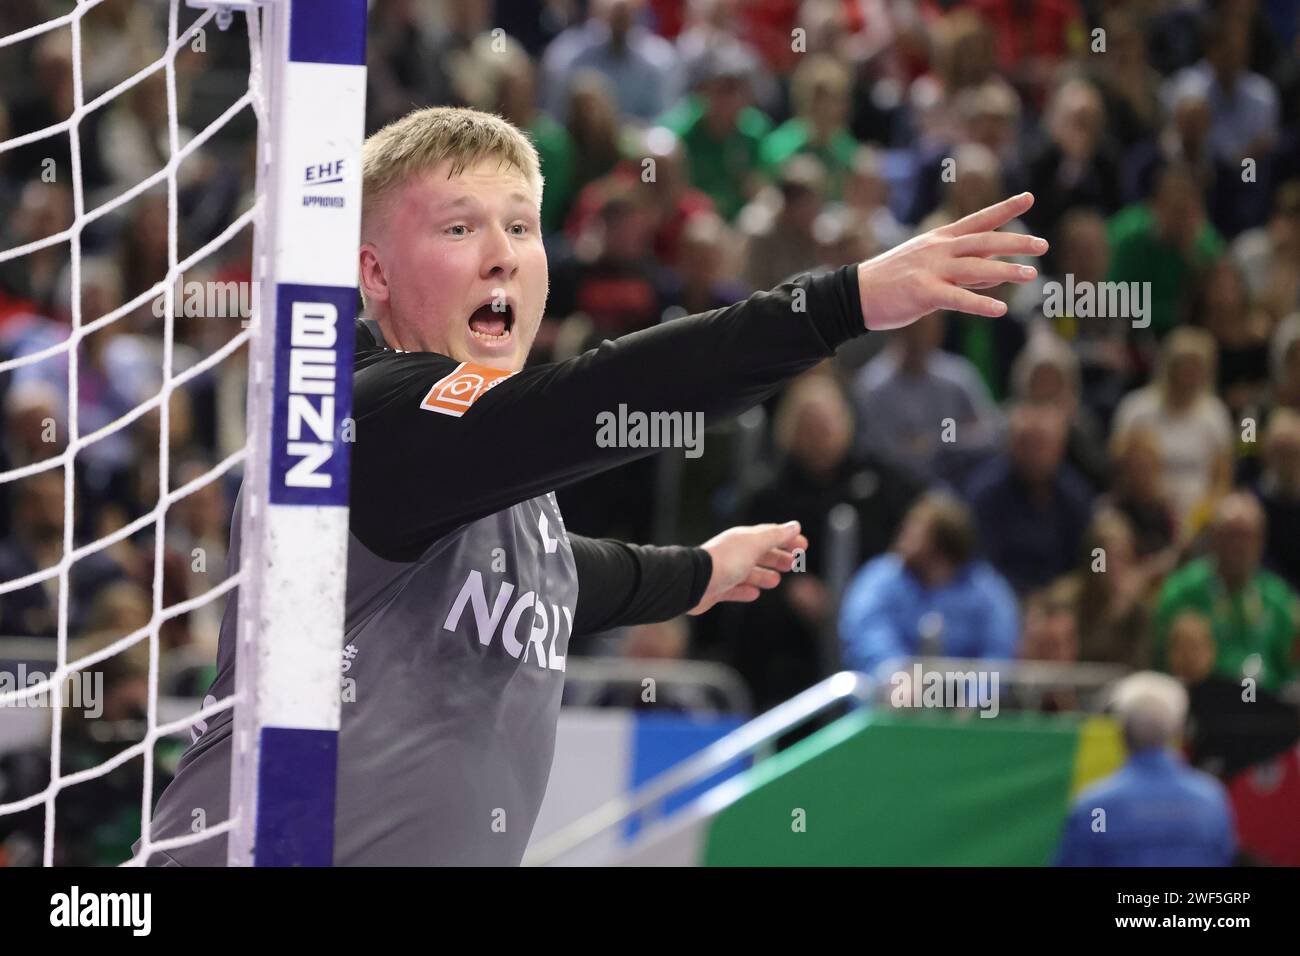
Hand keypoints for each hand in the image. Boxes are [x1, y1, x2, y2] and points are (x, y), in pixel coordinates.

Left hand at [688, 521, 808, 615]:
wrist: (695, 581)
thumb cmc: (726, 560)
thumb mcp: (755, 544)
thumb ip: (775, 535)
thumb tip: (795, 526)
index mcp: (743, 539)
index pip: (770, 535)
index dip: (787, 539)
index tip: (804, 546)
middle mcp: (734, 553)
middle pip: (760, 553)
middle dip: (778, 557)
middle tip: (793, 564)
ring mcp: (725, 571)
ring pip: (749, 572)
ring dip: (764, 575)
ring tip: (776, 580)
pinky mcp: (717, 590)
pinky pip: (735, 589)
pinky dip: (746, 591)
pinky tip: (754, 593)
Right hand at [856, 192, 1047, 329]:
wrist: (857, 294)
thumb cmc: (894, 281)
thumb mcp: (929, 267)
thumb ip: (964, 270)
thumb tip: (997, 275)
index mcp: (940, 239)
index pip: (978, 220)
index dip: (1004, 209)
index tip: (1028, 198)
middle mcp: (939, 249)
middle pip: (983, 242)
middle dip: (1015, 243)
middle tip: (1042, 245)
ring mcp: (931, 269)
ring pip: (975, 267)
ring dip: (1005, 271)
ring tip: (1031, 275)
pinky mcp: (923, 292)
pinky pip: (957, 298)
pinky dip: (980, 304)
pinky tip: (1000, 309)